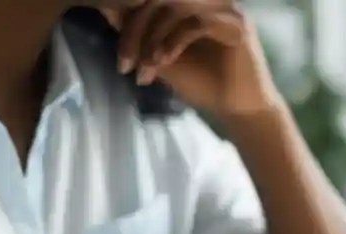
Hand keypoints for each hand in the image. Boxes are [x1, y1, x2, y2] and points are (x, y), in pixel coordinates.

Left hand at [101, 0, 281, 120]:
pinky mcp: (236, 25)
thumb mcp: (159, 55)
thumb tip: (106, 9)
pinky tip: (163, 63)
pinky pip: (195, 23)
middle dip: (135, 31)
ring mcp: (224, 9)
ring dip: (152, 39)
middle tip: (124, 64)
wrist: (238, 110)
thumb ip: (139, 33)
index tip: (117, 52)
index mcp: (192, 2)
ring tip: (144, 69)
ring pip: (174, 7)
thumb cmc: (202, 83)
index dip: (127, 16)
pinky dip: (173, 42)